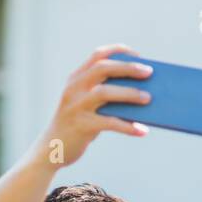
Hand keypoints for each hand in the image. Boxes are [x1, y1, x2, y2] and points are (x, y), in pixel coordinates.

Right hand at [33, 44, 152, 167]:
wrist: (52, 150)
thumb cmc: (78, 125)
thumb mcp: (88, 106)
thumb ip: (106, 97)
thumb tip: (142, 95)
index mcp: (76, 79)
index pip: (97, 56)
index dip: (118, 52)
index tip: (138, 55)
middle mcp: (74, 88)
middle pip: (102, 69)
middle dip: (127, 68)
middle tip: (149, 72)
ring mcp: (76, 106)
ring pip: (104, 93)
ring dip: (129, 93)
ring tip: (148, 98)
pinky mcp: (81, 126)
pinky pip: (108, 123)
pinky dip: (128, 127)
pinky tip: (143, 131)